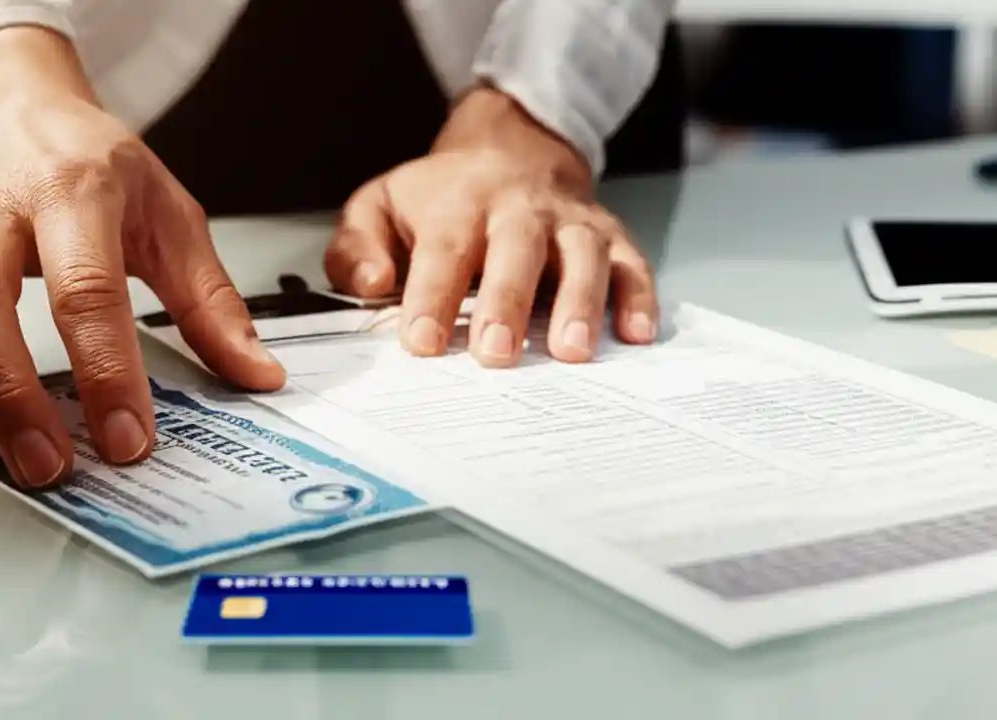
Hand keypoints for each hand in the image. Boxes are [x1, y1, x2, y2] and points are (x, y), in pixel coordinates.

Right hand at [0, 28, 283, 487]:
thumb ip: (212, 300)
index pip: (87, 287)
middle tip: (45, 464)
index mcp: (74, 191)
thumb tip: (257, 376)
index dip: (107, 370)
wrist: (9, 103)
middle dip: (4, 391)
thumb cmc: (93, 161)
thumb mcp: (170, 213)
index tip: (126, 440)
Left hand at [325, 86, 657, 367]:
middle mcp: (519, 210)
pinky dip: (639, 298)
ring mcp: (570, 223)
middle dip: (507, 303)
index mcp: (458, 204)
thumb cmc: (440, 200)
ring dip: (580, 303)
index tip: (423, 342)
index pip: (442, 252)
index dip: (431, 297)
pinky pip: (632, 265)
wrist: (511, 151)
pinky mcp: (611, 238)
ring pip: (582, 257)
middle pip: (516, 251)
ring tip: (571, 351)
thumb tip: (373, 284)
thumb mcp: (380, 207)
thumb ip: (358, 248)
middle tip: (496, 354)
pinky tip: (636, 335)